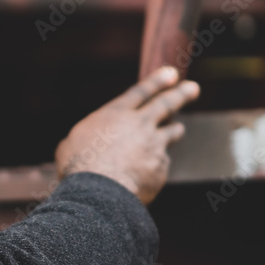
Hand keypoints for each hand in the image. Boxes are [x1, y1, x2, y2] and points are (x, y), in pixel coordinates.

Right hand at [55, 66, 199, 204]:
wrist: (99, 191)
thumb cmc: (78, 166)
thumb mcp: (72, 143)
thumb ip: (89, 137)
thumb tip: (86, 143)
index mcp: (115, 114)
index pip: (140, 92)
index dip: (156, 81)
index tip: (171, 73)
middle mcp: (139, 125)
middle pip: (166, 104)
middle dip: (181, 94)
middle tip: (192, 88)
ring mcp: (154, 145)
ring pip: (172, 132)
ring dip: (174, 130)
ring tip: (177, 130)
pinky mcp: (161, 167)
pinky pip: (161, 164)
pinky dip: (154, 167)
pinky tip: (143, 176)